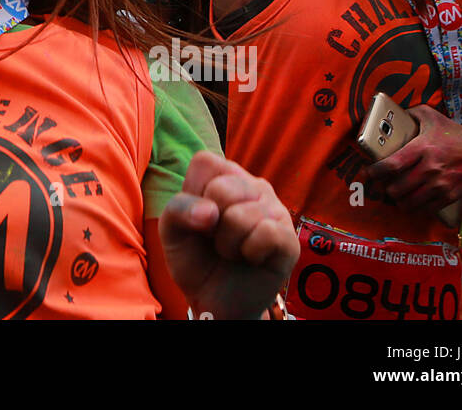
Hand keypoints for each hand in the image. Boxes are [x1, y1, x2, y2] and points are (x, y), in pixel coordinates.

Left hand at [159, 152, 297, 318]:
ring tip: (232, 250)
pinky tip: (251, 258)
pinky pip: (266, 234)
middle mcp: (254, 186)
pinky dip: (249, 253)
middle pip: (222, 189)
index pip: (205, 162)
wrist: (214, 298)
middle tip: (216, 237)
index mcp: (226, 175)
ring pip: (242, 215)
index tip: (198, 216)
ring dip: (227, 244)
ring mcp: (276, 210)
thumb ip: (178, 208)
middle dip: (209, 223)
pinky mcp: (290, 239)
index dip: (193, 194)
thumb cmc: (195, 256)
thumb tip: (211, 212)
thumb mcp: (171, 229)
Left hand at [365, 106, 461, 212]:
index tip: (368, 173)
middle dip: (386, 189)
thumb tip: (392, 113)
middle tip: (383, 186)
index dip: (376, 172)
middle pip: (399, 187)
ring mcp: (442, 183)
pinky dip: (417, 209)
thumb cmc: (455, 132)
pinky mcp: (451, 195)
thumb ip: (411, 113)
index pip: (393, 164)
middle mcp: (431, 167)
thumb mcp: (432, 116)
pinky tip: (412, 204)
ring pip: (411, 201)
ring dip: (399, 201)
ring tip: (396, 197)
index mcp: (423, 147)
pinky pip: (428, 209)